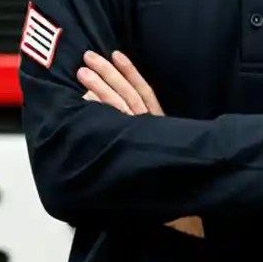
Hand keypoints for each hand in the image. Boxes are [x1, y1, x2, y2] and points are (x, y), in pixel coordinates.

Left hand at [77, 51, 200, 236]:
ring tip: (83, 71)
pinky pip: (115, 123)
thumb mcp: (160, 149)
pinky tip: (88, 98)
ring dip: (101, 85)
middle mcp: (150, 127)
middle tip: (89, 57)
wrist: (179, 207)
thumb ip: (146, 134)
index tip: (117, 55)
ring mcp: (140, 135)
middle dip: (109, 73)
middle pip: (128, 93)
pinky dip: (103, 108)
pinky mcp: (131, 147)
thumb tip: (123, 120)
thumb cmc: (165, 181)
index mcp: (159, 124)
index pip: (144, 91)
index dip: (131, 72)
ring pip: (119, 104)